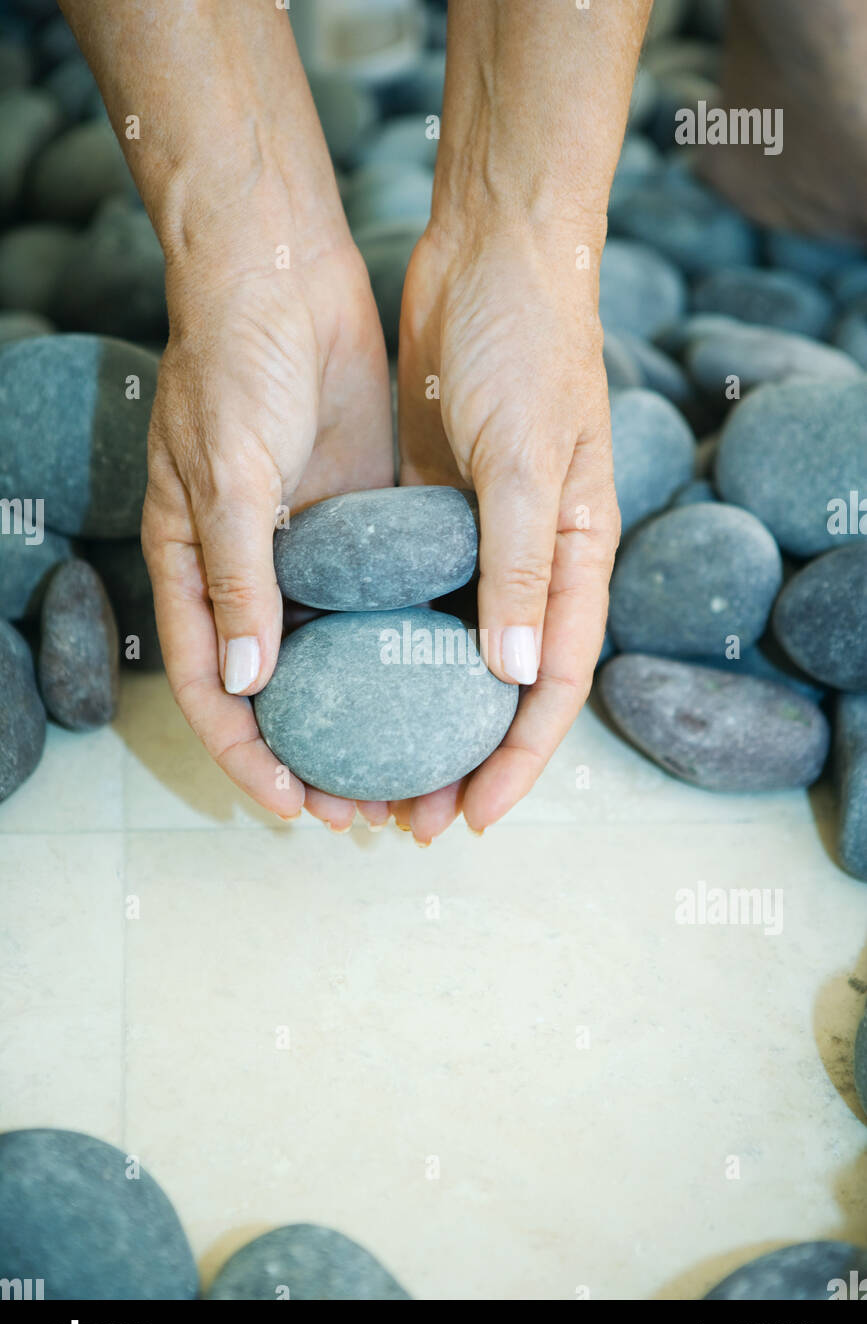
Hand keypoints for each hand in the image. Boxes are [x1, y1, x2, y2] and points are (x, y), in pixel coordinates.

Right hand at [142, 222, 393, 829]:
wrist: (286, 275)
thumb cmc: (234, 368)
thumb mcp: (228, 475)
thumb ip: (238, 579)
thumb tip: (250, 684)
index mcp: (197, 572)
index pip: (216, 693)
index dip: (250, 758)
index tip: (298, 806)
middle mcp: (250, 575)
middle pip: (282, 695)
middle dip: (321, 758)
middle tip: (375, 812)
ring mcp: (308, 553)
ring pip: (338, 660)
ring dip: (373, 716)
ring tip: (420, 771)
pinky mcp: (358, 524)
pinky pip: (380, 602)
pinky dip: (403, 649)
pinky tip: (447, 687)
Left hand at [394, 220, 619, 841]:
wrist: (490, 252)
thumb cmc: (525, 346)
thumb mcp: (526, 459)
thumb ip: (523, 565)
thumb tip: (517, 673)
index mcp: (577, 555)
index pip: (552, 683)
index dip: (518, 759)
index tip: (473, 816)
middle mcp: (534, 559)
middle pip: (499, 687)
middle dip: (461, 759)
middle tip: (408, 819)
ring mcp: (481, 537)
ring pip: (449, 653)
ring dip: (415, 715)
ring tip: (369, 774)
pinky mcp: (434, 510)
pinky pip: (410, 597)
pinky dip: (384, 647)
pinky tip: (343, 684)